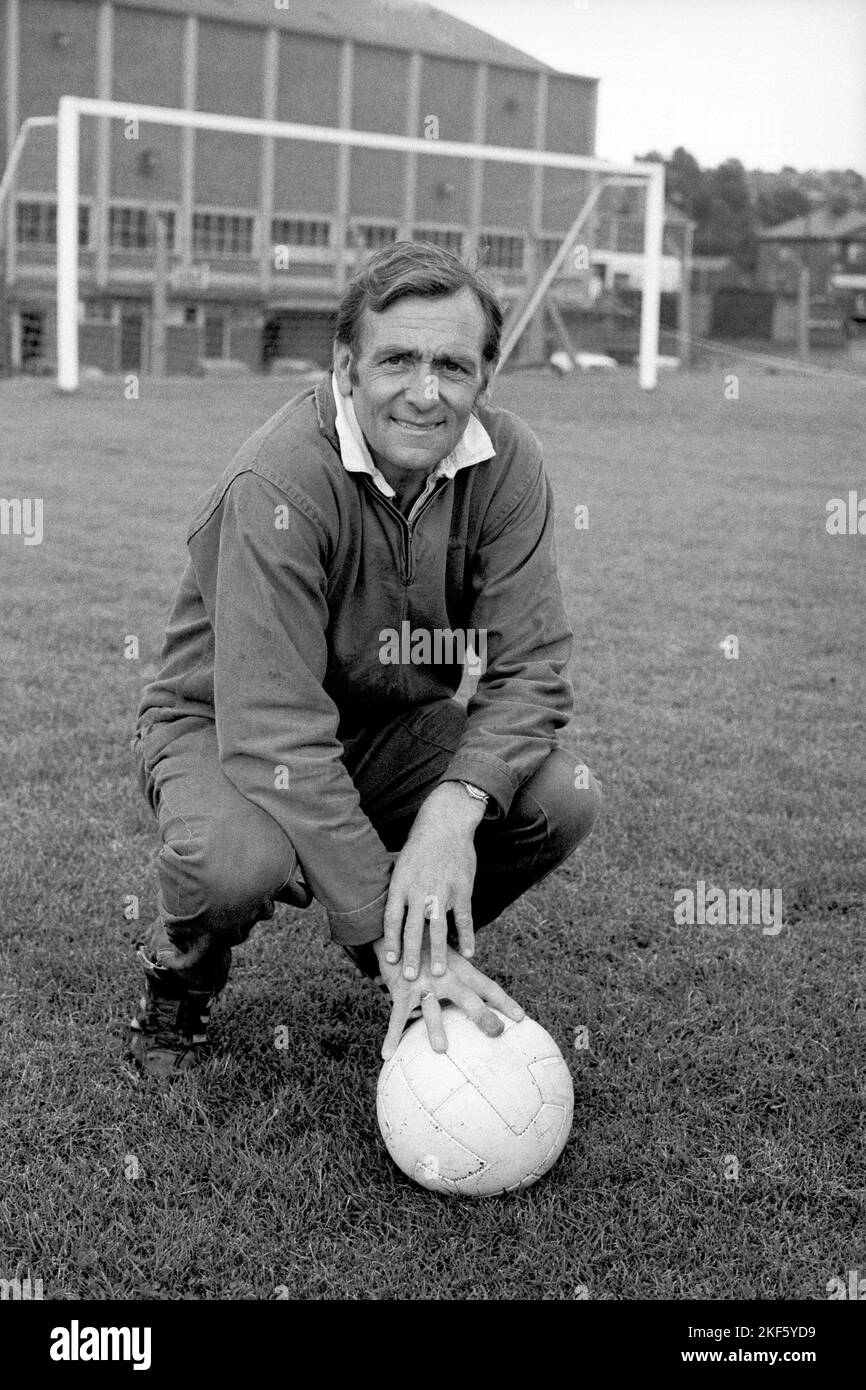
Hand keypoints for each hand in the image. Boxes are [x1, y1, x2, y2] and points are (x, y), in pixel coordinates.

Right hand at [373, 936, 523, 1059]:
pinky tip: (389, 1054)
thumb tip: (486, 1001)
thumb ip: (466, 978)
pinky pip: (396, 1016)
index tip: (521, 1017)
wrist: (399, 930)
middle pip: (467, 996)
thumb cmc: (430, 949)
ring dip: (435, 1028)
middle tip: (496, 1031)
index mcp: (461, 969)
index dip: (504, 1001)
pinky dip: (392, 1036)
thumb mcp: (452, 958)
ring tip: (441, 1049)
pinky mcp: (401, 990)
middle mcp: (445, 976)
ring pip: (431, 1009)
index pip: (488, 986)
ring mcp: (422, 984)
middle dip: (481, 1013)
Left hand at [382, 783, 483, 981]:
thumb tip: (384, 913)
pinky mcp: (462, 889)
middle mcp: (419, 890)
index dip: (389, 941)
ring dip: (437, 953)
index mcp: (400, 884)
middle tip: (409, 977)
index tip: (388, 960)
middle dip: (410, 956)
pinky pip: (464, 918)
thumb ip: (397, 891)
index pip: (392, 919)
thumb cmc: (419, 846)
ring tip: (437, 973)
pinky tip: (468, 953)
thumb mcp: (400, 865)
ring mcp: (442, 891)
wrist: (445, 824)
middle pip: (412, 930)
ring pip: (438, 929)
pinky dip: (466, 937)